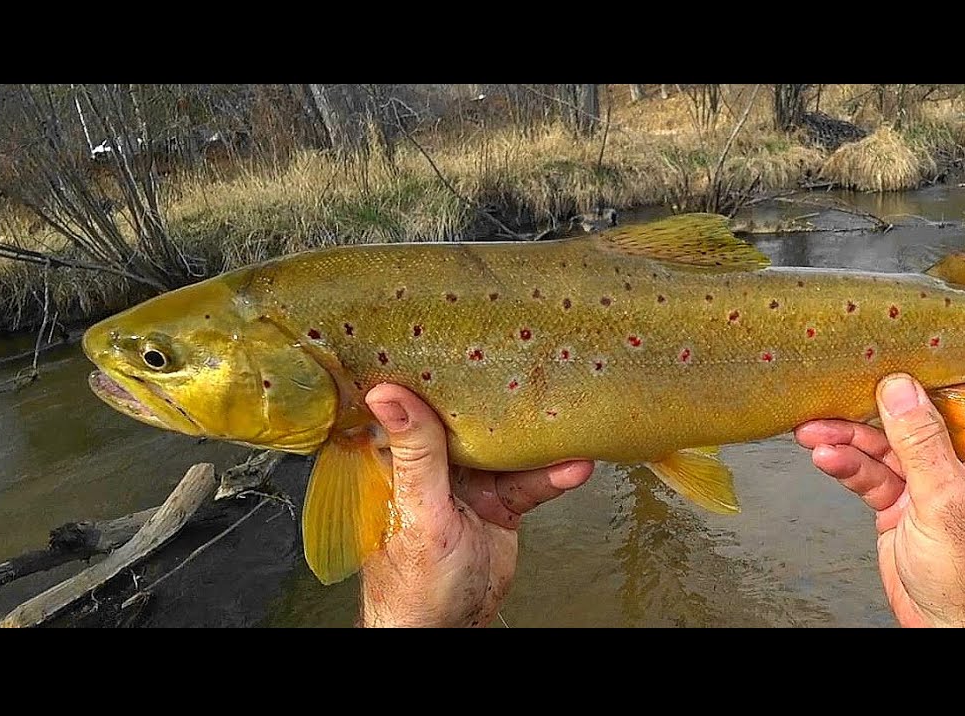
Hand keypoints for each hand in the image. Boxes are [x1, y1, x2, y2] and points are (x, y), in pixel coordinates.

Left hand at [358, 383, 593, 627]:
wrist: (447, 630)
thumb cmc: (414, 584)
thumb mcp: (420, 510)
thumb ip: (415, 453)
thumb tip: (390, 394)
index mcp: (398, 462)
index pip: (409, 404)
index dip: (427, 370)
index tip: (450, 333)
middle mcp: (432, 468)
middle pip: (466, 419)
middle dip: (498, 397)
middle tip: (531, 365)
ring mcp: (468, 486)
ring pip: (506, 449)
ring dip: (537, 440)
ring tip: (567, 419)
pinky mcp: (499, 506)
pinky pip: (528, 483)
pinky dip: (553, 475)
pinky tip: (574, 465)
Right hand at [795, 374, 964, 627]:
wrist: (957, 631)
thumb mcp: (947, 499)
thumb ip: (920, 441)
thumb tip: (900, 388)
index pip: (953, 398)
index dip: (913, 384)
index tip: (877, 368)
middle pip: (910, 421)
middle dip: (867, 415)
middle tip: (829, 403)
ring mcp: (932, 485)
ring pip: (884, 449)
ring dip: (848, 441)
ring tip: (813, 433)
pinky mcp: (903, 506)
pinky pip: (872, 476)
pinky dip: (848, 467)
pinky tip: (827, 458)